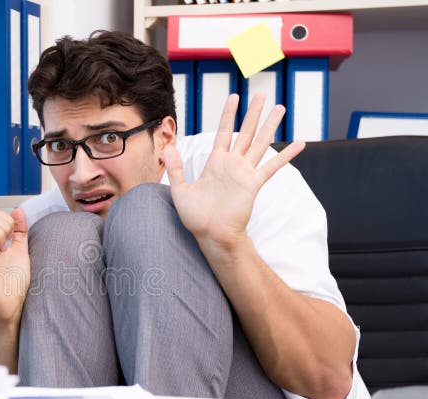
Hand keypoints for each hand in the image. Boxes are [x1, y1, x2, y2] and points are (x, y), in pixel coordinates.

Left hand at [164, 93, 304, 257]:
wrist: (211, 235)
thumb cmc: (196, 217)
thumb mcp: (180, 190)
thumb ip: (175, 168)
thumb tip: (168, 147)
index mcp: (215, 163)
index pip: (224, 132)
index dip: (229, 114)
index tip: (235, 96)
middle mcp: (232, 164)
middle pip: (245, 132)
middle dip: (254, 113)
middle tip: (263, 94)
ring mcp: (244, 173)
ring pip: (260, 143)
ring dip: (270, 126)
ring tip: (281, 108)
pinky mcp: (254, 184)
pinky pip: (272, 166)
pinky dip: (286, 155)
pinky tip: (300, 143)